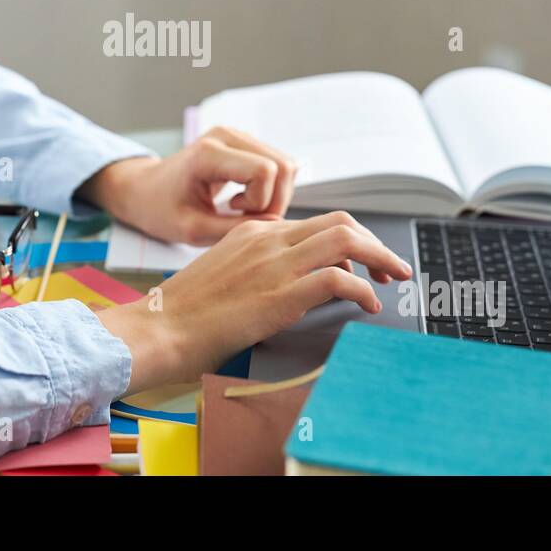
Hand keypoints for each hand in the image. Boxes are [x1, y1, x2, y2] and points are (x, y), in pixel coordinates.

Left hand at [78, 126, 298, 244]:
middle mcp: (226, 135)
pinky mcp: (244, 142)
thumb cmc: (161, 209)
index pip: (264, 171)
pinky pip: (278, 164)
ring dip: (274, 195)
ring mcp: (237, 135)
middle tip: (246, 219)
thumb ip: (234, 229)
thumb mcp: (193, 230)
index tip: (234, 214)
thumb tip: (276, 223)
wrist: (144, 189)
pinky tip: (245, 200)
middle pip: (283, 166)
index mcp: (209, 153)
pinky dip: (271, 188)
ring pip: (286, 164)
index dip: (261, 202)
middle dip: (274, 200)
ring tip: (242, 210)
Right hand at [95, 211, 412, 393]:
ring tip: (392, 278)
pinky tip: (368, 304)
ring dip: (379, 257)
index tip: (362, 264)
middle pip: (339, 222)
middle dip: (374, 242)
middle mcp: (267, 240)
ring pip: (346, 240)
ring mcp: (274, 265)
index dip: (348, 242)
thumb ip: (257, 269)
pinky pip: (338, 279)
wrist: (158, 328)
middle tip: (389, 268)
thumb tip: (294, 285)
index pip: (315, 224)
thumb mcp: (224, 273)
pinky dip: (362, 290)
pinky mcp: (279, 295)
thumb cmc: (184, 313)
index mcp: (253, 233)